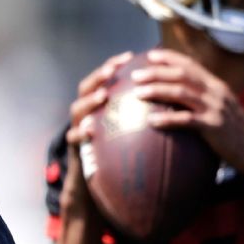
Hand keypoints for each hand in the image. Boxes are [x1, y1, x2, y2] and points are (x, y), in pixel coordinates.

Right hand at [62, 52, 133, 214]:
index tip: (131, 56)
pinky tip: (91, 130)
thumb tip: (170, 103)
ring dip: (89, 100)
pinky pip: (73, 138)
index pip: (105, 80)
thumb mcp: (130, 135)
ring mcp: (77, 129)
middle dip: (99, 76)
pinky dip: (80, 132)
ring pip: (77, 109)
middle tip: (113, 70)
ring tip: (103, 95)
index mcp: (99, 107)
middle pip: (86, 87)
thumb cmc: (118, 159)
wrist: (95, 186)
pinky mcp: (73, 147)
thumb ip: (141, 118)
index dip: (115, 65)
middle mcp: (85, 114)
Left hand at [130, 48, 243, 176]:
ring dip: (157, 90)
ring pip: (181, 93)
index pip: (190, 64)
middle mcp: (215, 91)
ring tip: (137, 93)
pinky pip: (186, 120)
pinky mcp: (213, 126)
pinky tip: (151, 122)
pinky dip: (167, 119)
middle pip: (182, 75)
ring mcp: (215, 108)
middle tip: (135, 76)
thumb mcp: (221, 108)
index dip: (169, 57)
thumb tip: (178, 97)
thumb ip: (204, 99)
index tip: (150, 55)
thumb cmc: (234, 132)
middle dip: (156, 72)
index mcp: (216, 85)